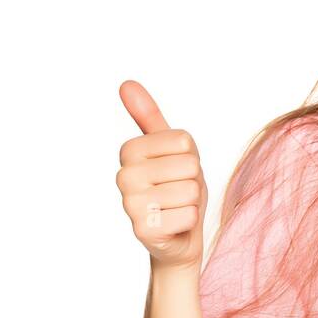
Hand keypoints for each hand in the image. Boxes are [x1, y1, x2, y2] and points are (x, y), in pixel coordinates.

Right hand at [116, 80, 206, 271]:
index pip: (183, 140)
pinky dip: (189, 222)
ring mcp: (130, 205)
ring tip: (177, 207)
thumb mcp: (171, 147)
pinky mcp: (143, 230)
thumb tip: (126, 83)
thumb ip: (149, 116)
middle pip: (189, 166)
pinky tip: (174, 225)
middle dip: (193, 181)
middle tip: (179, 191)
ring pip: (191, 191)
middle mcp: (123, 176)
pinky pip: (189, 215)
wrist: (178, 234)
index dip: (191, 156)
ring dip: (192, 202)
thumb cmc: (177, 185)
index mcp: (129, 150)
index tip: (176, 168)